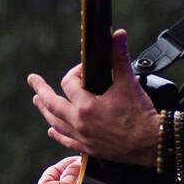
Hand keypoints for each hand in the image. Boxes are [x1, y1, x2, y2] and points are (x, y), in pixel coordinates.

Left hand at [26, 28, 158, 167]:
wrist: (151, 144)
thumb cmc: (141, 116)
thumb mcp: (129, 83)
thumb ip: (120, 57)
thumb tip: (117, 35)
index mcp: (86, 106)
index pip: (69, 84)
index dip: (75, 72)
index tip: (83, 70)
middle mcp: (80, 123)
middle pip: (52, 105)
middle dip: (41, 91)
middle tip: (32, 81)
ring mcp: (83, 137)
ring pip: (56, 122)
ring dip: (45, 111)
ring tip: (37, 102)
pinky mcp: (89, 148)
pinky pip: (66, 140)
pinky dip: (57, 134)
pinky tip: (52, 131)